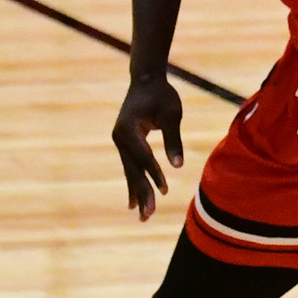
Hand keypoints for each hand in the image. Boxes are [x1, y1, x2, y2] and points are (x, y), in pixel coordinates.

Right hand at [111, 74, 183, 220]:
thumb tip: (177, 166)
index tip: (165, 190)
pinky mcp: (125, 145)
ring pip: (130, 172)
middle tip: (148, 215)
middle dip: (142, 193)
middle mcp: (120, 137)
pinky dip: (135, 185)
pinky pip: (131, 168)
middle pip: (133, 169)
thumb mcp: (172, 114)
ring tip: (143, 217)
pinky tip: (134, 204)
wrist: (146, 81)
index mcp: (128, 128)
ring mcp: (120, 142)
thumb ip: (173, 139)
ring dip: (138, 194)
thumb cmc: (161, 95)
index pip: (143, 155)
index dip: (153, 173)